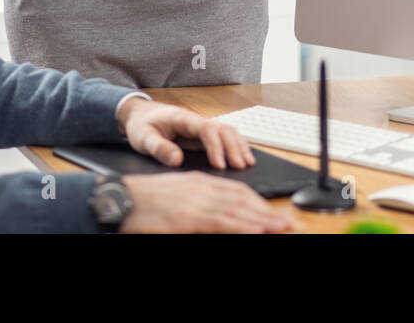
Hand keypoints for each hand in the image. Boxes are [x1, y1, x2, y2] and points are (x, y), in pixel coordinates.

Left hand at [116, 98, 254, 170]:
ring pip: (227, 131)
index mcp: (182, 119)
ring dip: (239, 145)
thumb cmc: (141, 125)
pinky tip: (242, 157)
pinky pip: (224, 136)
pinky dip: (236, 145)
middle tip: (241, 167)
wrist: (139, 113)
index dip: (215, 147)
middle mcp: (196, 120)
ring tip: (248, 164)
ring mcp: (201, 126)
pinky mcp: (202, 133)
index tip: (219, 165)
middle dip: (234, 147)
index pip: (206, 129)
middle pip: (223, 129)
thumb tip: (177, 160)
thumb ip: (158, 148)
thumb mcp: (142, 138)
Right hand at [120, 172, 293, 232]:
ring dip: (264, 221)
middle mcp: (203, 189)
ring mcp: (196, 203)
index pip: (240, 191)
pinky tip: (255, 230)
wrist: (121, 197)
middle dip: (270, 213)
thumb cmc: (146, 199)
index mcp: (202, 182)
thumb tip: (222, 211)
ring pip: (238, 210)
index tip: (278, 215)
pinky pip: (219, 222)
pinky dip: (240, 226)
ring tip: (283, 228)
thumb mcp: (178, 194)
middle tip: (292, 224)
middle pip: (245, 199)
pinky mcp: (186, 217)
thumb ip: (201, 199)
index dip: (262, 204)